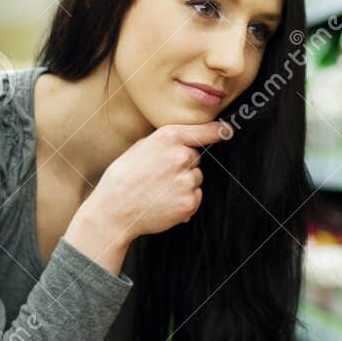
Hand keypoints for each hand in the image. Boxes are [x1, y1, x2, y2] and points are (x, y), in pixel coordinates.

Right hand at [66, 120, 230, 272]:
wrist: (114, 210)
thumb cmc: (123, 178)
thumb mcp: (141, 148)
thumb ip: (166, 142)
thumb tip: (185, 142)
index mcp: (168, 138)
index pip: (203, 131)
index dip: (217, 131)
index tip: (227, 130)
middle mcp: (181, 156)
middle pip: (196, 159)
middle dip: (183, 166)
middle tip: (159, 176)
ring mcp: (187, 180)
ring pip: (196, 179)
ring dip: (184, 184)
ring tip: (159, 191)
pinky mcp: (190, 201)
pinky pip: (196, 197)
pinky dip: (185, 200)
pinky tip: (165, 202)